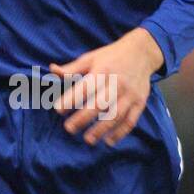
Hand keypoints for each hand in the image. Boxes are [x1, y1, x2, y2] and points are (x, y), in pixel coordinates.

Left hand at [49, 27, 163, 146]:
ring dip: (101, 129)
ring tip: (88, 139)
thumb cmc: (111, 57)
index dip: (70, 100)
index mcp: (102, 71)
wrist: (142, 52)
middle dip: (83, 118)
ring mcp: (130, 95)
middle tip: (69, 129)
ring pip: (115, 115)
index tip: (58, 110)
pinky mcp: (139, 102)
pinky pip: (130, 121)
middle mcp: (117, 84)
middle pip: (99, 104)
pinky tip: (108, 141)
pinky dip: (120, 133)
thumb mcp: (91, 58)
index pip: (85, 88)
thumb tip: (52, 70)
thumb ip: (72, 68)